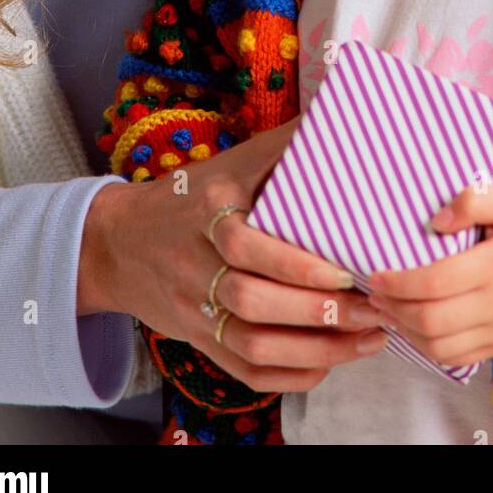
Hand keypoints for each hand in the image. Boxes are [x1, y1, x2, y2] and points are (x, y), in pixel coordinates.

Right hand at [79, 117, 387, 392]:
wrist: (120, 242)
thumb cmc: (194, 194)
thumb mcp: (233, 161)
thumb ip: (286, 145)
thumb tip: (345, 117)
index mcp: (206, 210)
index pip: (243, 244)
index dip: (295, 264)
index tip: (345, 269)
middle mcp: (195, 262)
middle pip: (248, 301)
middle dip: (316, 313)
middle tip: (372, 309)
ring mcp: (193, 308)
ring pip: (250, 344)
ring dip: (314, 348)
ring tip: (366, 338)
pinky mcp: (197, 340)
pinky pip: (243, 371)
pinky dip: (290, 374)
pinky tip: (329, 361)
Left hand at [363, 184, 492, 365]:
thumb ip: (475, 201)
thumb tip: (436, 221)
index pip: (433, 284)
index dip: (397, 283)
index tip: (375, 274)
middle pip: (430, 321)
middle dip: (393, 309)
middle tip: (373, 293)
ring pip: (439, 347)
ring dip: (405, 332)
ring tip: (388, 310)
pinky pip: (458, 358)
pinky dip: (427, 348)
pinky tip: (414, 328)